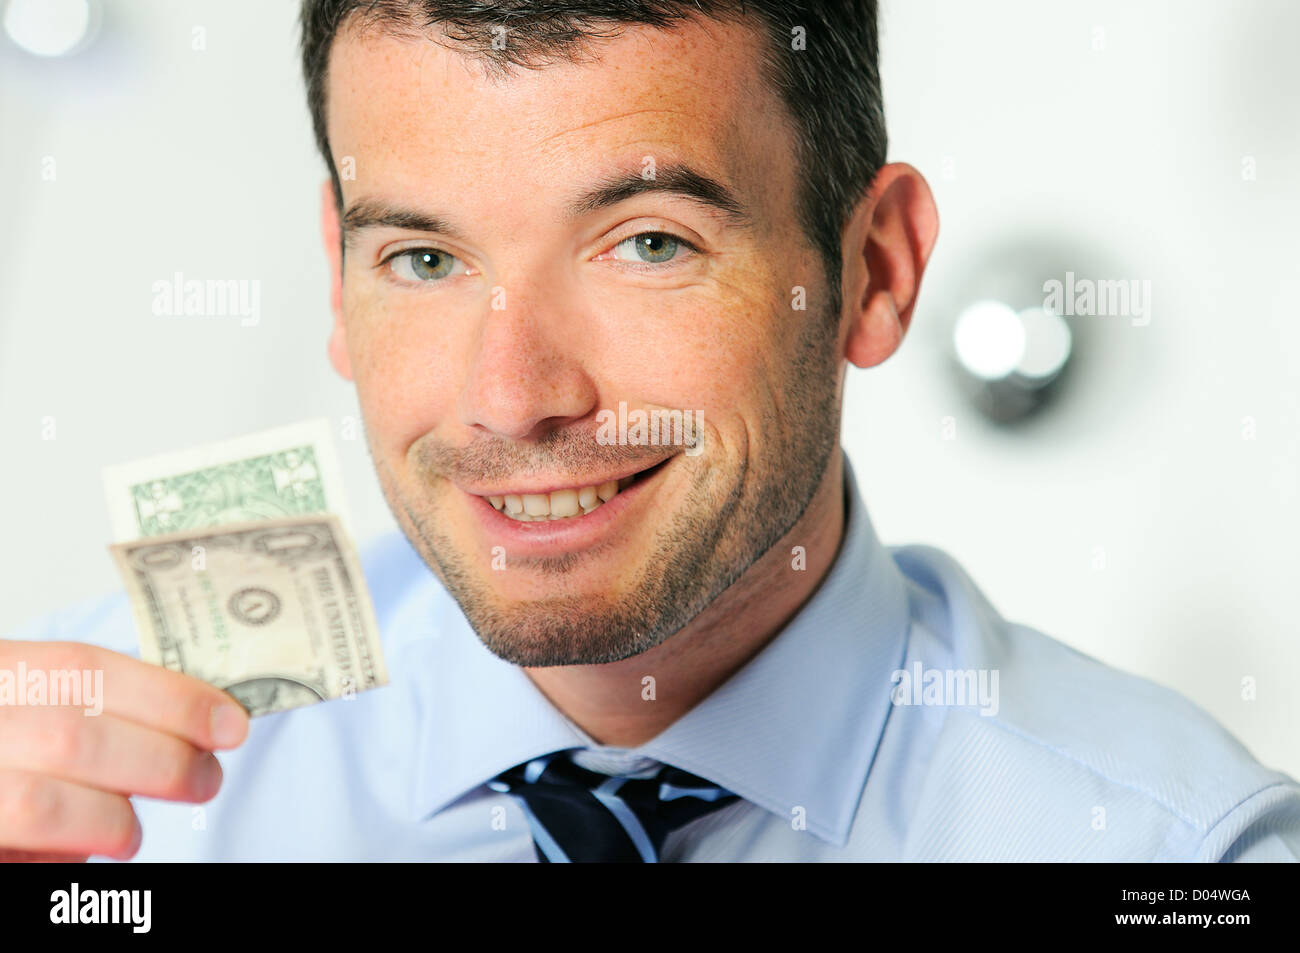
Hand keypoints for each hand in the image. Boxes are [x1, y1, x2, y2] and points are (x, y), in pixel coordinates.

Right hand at [0, 640, 248, 861]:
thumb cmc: (9, 736)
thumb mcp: (36, 701)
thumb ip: (90, 704)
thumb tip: (201, 723)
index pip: (82, 670)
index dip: (168, 698)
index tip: (231, 724)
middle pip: (73, 736)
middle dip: (161, 762)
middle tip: (204, 780)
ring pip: (41, 805)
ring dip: (111, 822)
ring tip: (129, 833)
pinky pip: (15, 852)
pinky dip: (59, 863)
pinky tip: (73, 859)